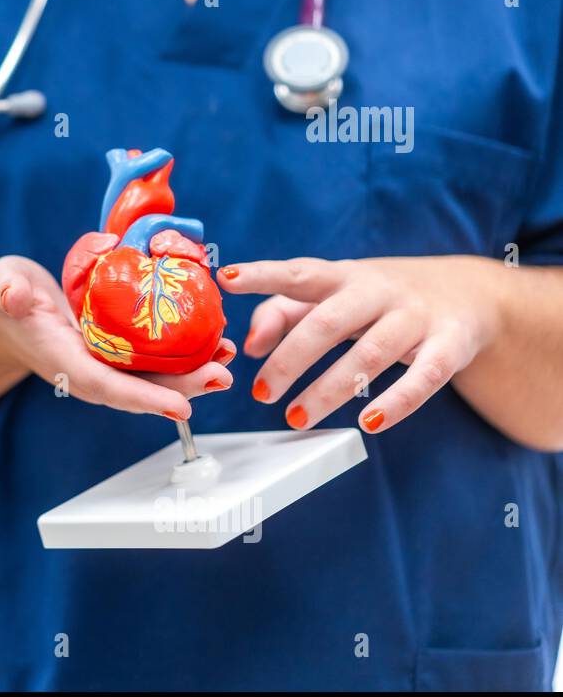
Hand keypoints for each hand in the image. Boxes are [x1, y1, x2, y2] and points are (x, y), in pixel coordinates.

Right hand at [0, 255, 236, 419]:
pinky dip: (185, 352)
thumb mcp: (1, 285)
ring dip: (192, 372)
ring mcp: (104, 362)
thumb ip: (7, 292)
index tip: (181, 407)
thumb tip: (14, 298)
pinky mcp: (117, 350)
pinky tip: (214, 340)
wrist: (9, 308)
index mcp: (62, 360)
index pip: (104, 385)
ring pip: (152, 376)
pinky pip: (153, 357)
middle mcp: (88, 369)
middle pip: (139, 388)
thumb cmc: (5, 295)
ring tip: (228, 356)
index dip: (143, 398)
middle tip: (222, 374)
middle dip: (183, 387)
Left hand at [218, 256, 503, 434]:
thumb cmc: (378, 299)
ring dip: (329, 389)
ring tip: (297, 417)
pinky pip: (424, 378)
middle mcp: (378, 291)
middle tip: (261, 393)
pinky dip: (396, 403)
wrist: (469, 292)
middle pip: (328, 322)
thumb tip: (248, 346)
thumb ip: (281, 312)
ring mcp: (416, 316)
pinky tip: (368, 424)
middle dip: (290, 359)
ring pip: (369, 354)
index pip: (298, 273)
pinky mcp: (449, 345)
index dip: (262, 275)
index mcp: (342, 276)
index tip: (226, 278)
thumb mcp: (331, 296)